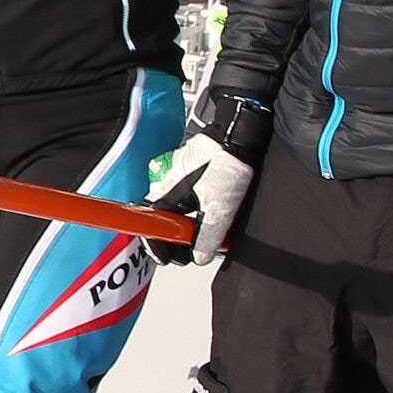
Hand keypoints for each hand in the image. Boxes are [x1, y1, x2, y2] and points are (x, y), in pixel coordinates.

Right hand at [148, 133, 254, 264]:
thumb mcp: (218, 207)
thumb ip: (208, 236)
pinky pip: (192, 201)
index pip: (150, 226)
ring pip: (181, 213)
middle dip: (179, 239)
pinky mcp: (196, 174)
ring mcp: (182, 179)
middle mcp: (169, 186)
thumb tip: (201, 255)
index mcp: (166, 194)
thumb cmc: (227, 159)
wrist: (241, 133)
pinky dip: (202, 214)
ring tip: (212, 235)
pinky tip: (217, 218)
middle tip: (196, 251)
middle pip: (166, 222)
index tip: (166, 259)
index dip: (157, 247)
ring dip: (193, 227)